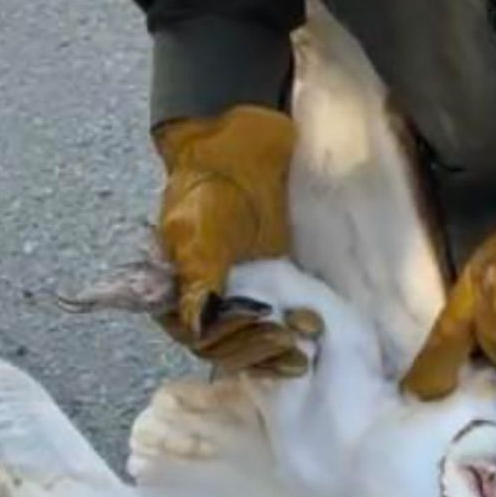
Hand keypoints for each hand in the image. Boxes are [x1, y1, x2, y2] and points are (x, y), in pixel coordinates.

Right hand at [153, 105, 305, 374]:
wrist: (243, 144)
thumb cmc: (209, 184)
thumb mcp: (197, 231)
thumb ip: (197, 278)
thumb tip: (195, 326)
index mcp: (178, 290)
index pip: (199, 338)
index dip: (229, 340)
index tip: (259, 323)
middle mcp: (210, 298)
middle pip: (229, 347)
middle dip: (258, 350)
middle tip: (288, 342)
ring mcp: (245, 292)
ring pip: (257, 342)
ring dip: (278, 352)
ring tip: (304, 351)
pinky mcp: (278, 282)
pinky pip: (284, 319)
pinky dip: (297, 333)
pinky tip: (317, 336)